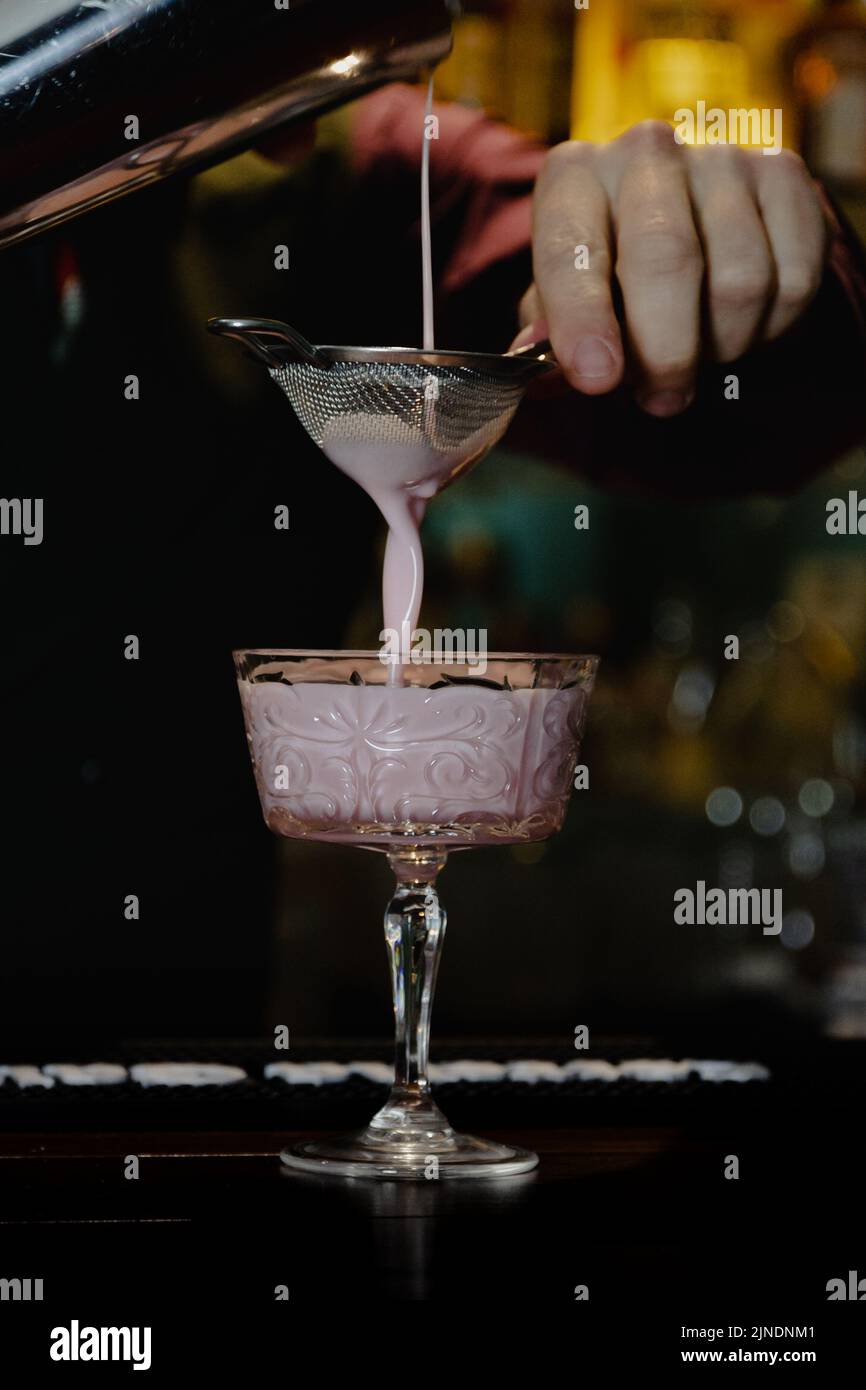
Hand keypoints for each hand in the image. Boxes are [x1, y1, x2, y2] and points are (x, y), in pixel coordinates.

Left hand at [511, 121, 831, 416]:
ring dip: (721, 345)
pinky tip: (741, 328)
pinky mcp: (784, 176)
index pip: (572, 248)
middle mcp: (645, 152)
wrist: (687, 227)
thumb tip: (542, 368)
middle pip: (667, 258)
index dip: (584, 318)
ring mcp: (721, 158)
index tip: (598, 377)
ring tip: (700, 356)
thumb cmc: (610, 280)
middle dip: (666, 350)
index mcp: (572, 177)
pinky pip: (793, 280)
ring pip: (739, 280)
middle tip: (661, 399)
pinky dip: (770, 328)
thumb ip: (548, 338)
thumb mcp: (561, 307)